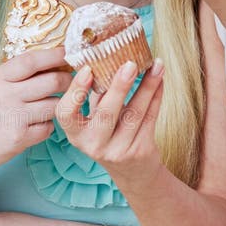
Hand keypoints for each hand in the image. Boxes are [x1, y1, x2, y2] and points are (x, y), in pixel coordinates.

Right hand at [0, 47, 72, 175]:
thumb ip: (12, 76)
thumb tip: (47, 62)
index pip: (31, 61)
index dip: (53, 55)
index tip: (66, 53)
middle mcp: (6, 96)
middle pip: (52, 81)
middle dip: (66, 80)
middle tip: (69, 81)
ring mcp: (14, 118)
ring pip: (54, 105)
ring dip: (57, 105)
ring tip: (47, 105)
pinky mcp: (20, 139)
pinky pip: (48, 128)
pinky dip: (46, 126)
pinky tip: (35, 125)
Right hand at [55, 59, 164, 185]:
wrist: (134, 171)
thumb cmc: (110, 134)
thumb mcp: (95, 118)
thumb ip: (95, 92)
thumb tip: (103, 54)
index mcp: (76, 133)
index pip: (66, 114)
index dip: (75, 92)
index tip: (87, 69)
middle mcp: (93, 144)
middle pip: (106, 113)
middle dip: (119, 87)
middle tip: (130, 63)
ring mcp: (118, 150)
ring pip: (134, 113)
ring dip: (147, 86)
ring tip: (156, 65)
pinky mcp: (140, 150)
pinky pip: (150, 118)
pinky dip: (156, 96)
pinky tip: (160, 79)